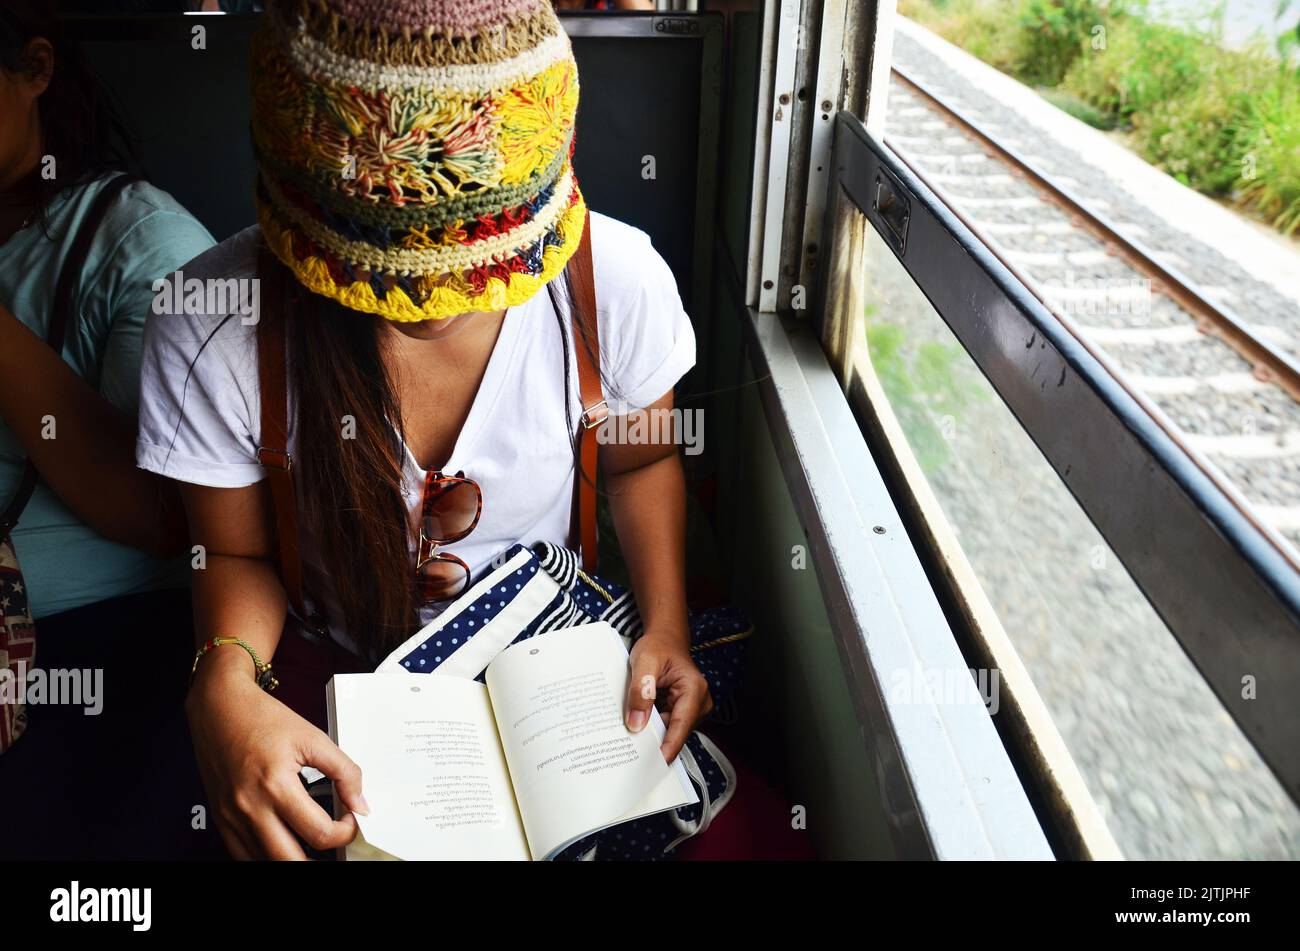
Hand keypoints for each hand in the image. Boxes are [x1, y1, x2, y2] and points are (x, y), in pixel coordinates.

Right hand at [186, 648, 367, 859]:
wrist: (219, 708)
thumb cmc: (262, 719)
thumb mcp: (313, 737)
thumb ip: (344, 771)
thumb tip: (360, 804)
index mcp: (275, 785)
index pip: (319, 833)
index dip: (345, 833)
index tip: (350, 820)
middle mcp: (249, 807)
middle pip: (290, 860)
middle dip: (321, 859)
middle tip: (335, 841)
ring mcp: (231, 818)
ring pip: (265, 864)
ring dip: (294, 860)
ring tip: (313, 848)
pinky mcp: (221, 821)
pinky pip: (243, 856)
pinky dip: (267, 857)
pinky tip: (285, 845)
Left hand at [625, 632, 712, 763]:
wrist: (665, 639)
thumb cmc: (658, 647)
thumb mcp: (645, 662)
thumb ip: (641, 692)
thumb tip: (636, 724)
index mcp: (694, 690)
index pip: (681, 725)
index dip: (668, 747)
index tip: (656, 764)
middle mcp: (698, 703)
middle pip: (675, 731)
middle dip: (654, 741)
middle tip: (629, 751)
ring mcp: (692, 709)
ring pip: (670, 730)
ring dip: (652, 733)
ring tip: (629, 735)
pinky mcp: (683, 711)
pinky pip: (666, 725)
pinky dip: (652, 726)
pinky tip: (637, 724)